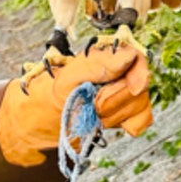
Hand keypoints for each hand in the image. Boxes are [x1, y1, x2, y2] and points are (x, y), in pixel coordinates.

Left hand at [0, 44, 151, 166]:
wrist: (38, 125)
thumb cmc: (47, 97)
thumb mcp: (67, 79)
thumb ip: (98, 66)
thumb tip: (128, 56)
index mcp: (103, 57)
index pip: (136, 57)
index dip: (138, 73)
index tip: (132, 87)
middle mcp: (117, 71)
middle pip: (140, 84)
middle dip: (116, 100)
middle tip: (94, 106)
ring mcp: (122, 92)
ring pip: (141, 103)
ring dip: (117, 115)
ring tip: (94, 115)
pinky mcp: (125, 113)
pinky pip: (142, 120)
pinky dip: (127, 124)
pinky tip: (107, 123)